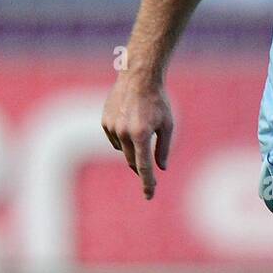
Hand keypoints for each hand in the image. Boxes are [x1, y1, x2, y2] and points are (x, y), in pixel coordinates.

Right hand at [101, 72, 173, 199]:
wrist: (138, 77)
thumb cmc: (158, 100)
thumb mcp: (167, 124)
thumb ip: (163, 148)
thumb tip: (160, 168)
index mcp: (140, 134)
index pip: (143, 167)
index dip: (147, 183)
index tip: (149, 196)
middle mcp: (123, 132)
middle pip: (132, 161)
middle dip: (141, 168)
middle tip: (149, 171)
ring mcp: (111, 127)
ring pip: (123, 150)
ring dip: (133, 148)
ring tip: (143, 129)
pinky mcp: (104, 122)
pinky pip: (115, 139)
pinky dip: (124, 138)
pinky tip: (131, 123)